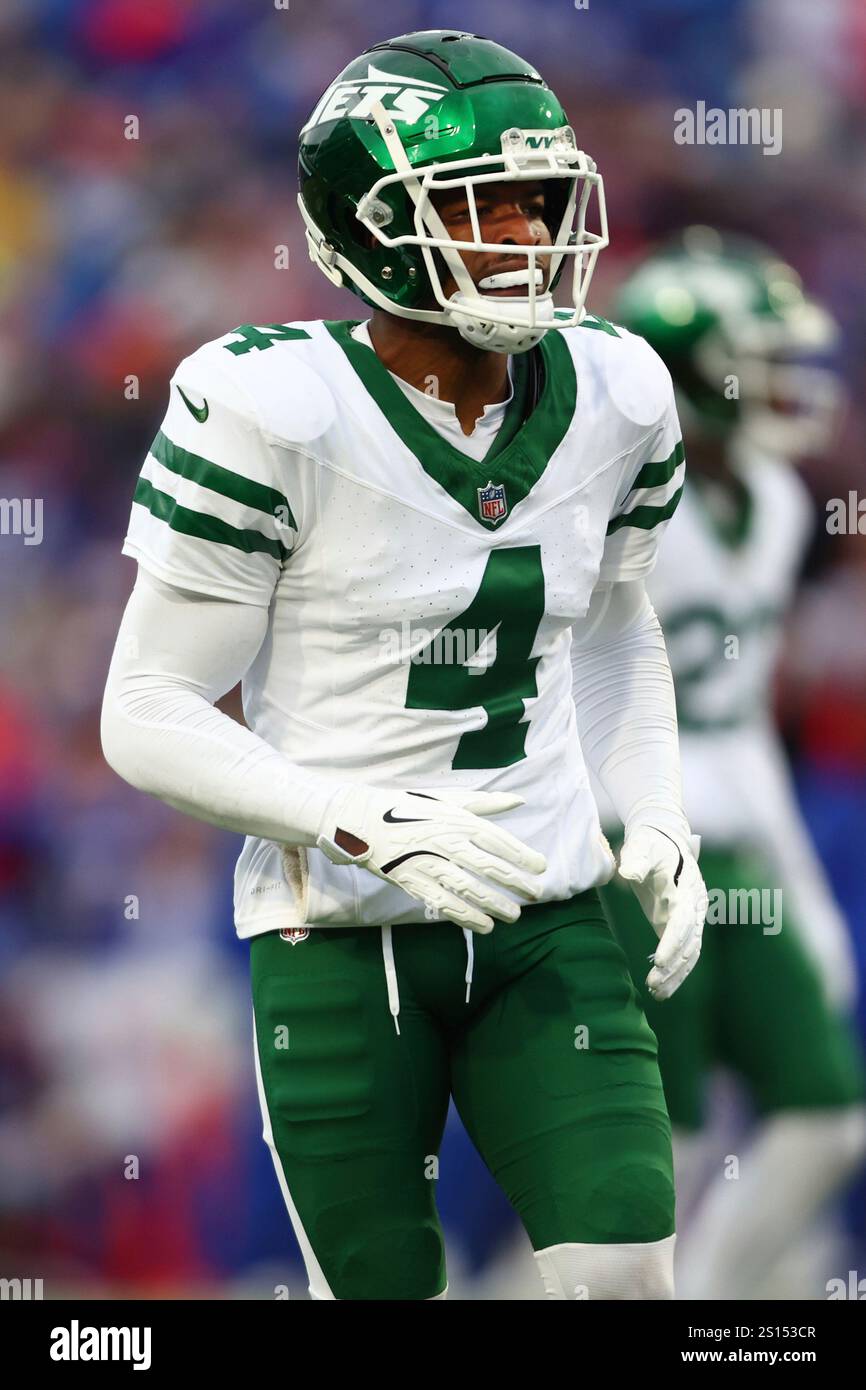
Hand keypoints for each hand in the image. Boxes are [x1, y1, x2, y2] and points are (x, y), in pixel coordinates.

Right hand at [315, 786, 546, 932]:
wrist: (361, 819)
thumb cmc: (409, 807)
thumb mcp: (447, 799)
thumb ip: (485, 803)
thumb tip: (519, 800)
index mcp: (455, 819)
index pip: (496, 839)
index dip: (520, 854)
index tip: (541, 867)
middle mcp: (444, 841)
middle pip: (486, 866)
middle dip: (514, 883)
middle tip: (535, 894)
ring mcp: (426, 863)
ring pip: (467, 889)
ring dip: (493, 904)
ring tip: (514, 916)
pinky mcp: (410, 881)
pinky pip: (442, 903)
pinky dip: (464, 916)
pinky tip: (483, 925)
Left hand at [617, 826, 707, 999]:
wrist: (662, 838)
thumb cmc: (650, 842)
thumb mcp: (642, 845)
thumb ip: (637, 859)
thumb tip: (628, 874)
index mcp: (687, 889)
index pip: (683, 922)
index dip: (673, 943)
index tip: (659, 962)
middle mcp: (694, 907)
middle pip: (689, 943)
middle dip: (673, 966)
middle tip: (653, 984)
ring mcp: (689, 918)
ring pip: (689, 954)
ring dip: (676, 975)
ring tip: (657, 994)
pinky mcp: (678, 925)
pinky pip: (682, 953)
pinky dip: (675, 972)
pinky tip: (661, 990)